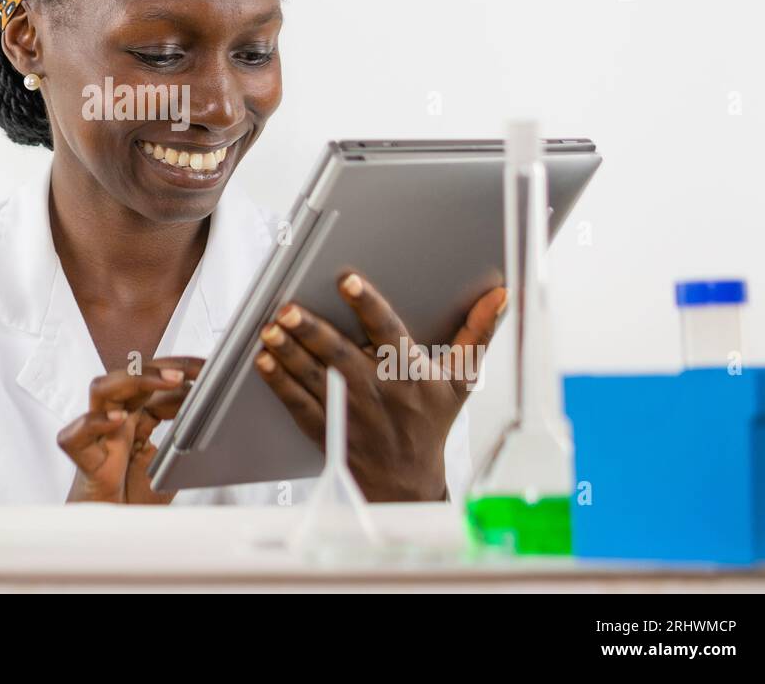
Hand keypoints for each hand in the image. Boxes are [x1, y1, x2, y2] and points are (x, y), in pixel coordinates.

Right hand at [57, 356, 204, 503]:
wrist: (113, 534)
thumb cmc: (135, 496)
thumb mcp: (171, 461)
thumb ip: (183, 437)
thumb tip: (205, 413)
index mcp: (136, 416)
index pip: (154, 381)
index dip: (180, 370)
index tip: (208, 369)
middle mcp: (115, 418)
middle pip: (130, 376)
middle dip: (163, 366)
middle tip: (194, 370)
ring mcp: (97, 435)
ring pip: (102, 388)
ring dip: (136, 379)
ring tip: (170, 380)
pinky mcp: (81, 456)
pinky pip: (79, 432)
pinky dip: (97, 422)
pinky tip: (119, 420)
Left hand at [254, 272, 505, 501]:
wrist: (406, 483)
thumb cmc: (431, 423)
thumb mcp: (460, 380)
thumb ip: (477, 334)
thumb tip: (502, 296)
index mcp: (409, 372)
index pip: (387, 332)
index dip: (368, 306)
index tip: (348, 282)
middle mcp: (376, 390)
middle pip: (340, 354)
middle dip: (313, 330)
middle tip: (288, 308)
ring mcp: (347, 409)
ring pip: (313, 375)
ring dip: (288, 352)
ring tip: (269, 329)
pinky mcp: (324, 427)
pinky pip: (297, 401)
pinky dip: (278, 381)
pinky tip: (262, 360)